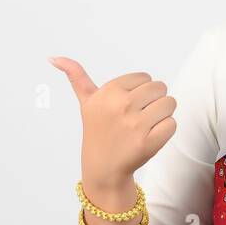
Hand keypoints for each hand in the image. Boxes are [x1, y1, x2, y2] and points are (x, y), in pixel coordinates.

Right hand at [47, 56, 177, 191]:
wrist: (103, 167)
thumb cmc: (98, 130)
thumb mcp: (87, 102)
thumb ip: (76, 77)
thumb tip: (53, 57)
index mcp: (109, 91)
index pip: (146, 78)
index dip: (141, 92)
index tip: (128, 106)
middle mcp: (121, 105)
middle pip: (160, 88)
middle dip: (154, 101)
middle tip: (139, 117)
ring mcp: (135, 125)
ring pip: (169, 104)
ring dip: (162, 115)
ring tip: (145, 126)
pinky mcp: (148, 142)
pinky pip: (172, 124)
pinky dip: (165, 131)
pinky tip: (150, 137)